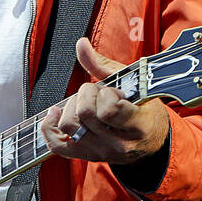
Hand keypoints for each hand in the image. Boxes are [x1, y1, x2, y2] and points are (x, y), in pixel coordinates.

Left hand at [40, 37, 169, 165]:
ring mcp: (102, 153)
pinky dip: (49, 127)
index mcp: (137, 125)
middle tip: (98, 93)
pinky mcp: (87, 156)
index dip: (105, 94)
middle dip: (86, 94)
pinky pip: (57, 145)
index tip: (113, 91)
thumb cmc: (144, 108)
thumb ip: (102, 65)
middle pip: (84, 114)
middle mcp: (119, 144)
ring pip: (69, 126)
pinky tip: (55, 112)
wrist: (151, 140)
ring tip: (85, 103)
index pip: (109, 111)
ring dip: (72, 107)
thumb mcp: (131, 84)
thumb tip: (81, 44)